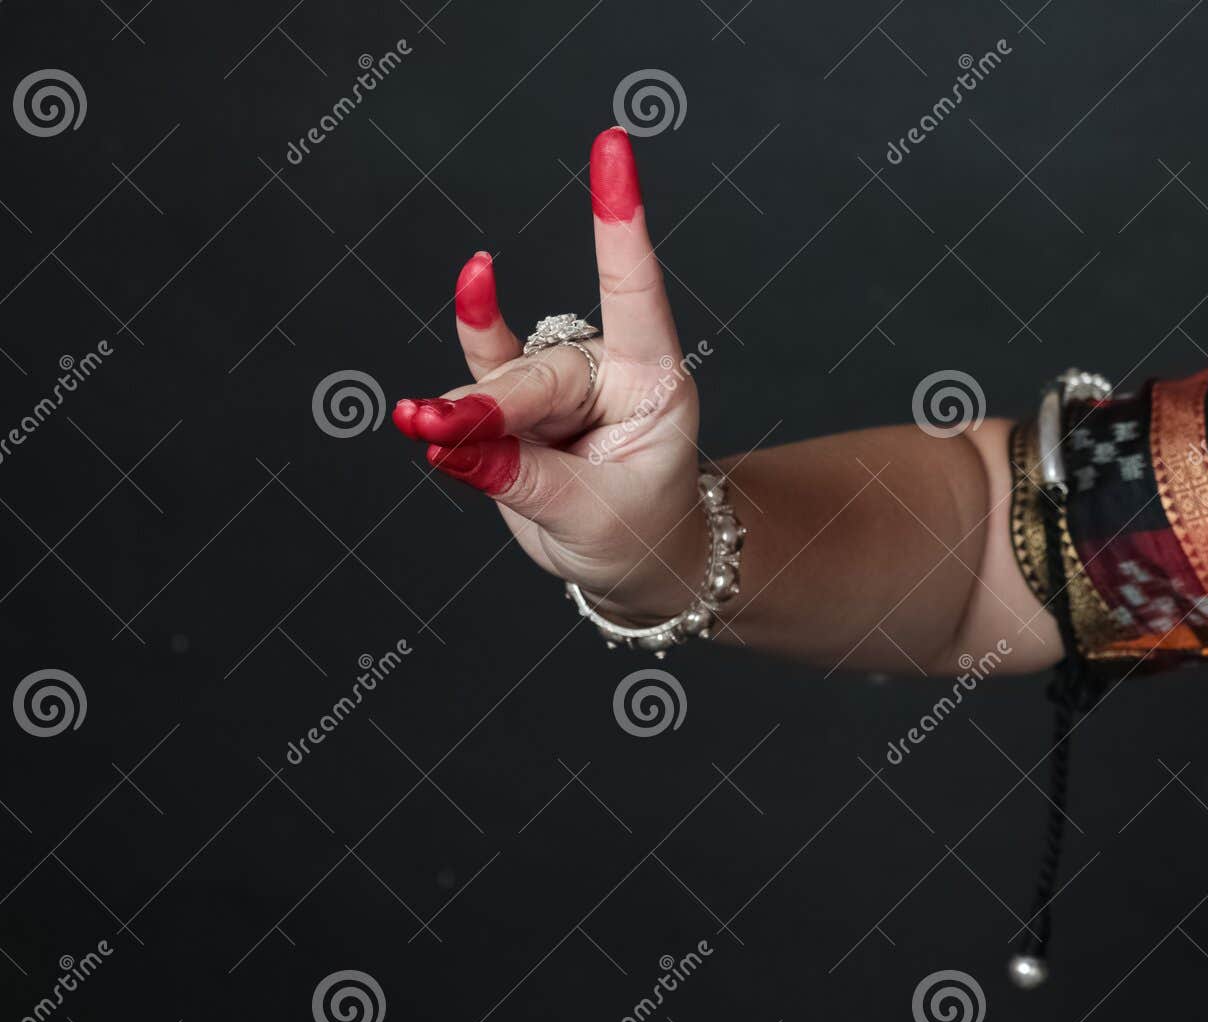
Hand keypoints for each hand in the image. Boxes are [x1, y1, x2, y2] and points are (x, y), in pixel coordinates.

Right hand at [393, 128, 704, 621]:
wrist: (638, 559)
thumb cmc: (638, 530)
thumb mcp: (592, 515)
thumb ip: (518, 476)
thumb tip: (441, 441)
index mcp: (654, 382)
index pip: (635, 292)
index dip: (619, 221)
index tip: (613, 147)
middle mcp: (608, 370)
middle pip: (538, 373)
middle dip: (490, 406)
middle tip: (436, 430)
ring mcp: (561, 382)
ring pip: (499, 384)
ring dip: (464, 412)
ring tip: (423, 428)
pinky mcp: (520, 400)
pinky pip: (482, 370)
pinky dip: (455, 374)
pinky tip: (431, 342)